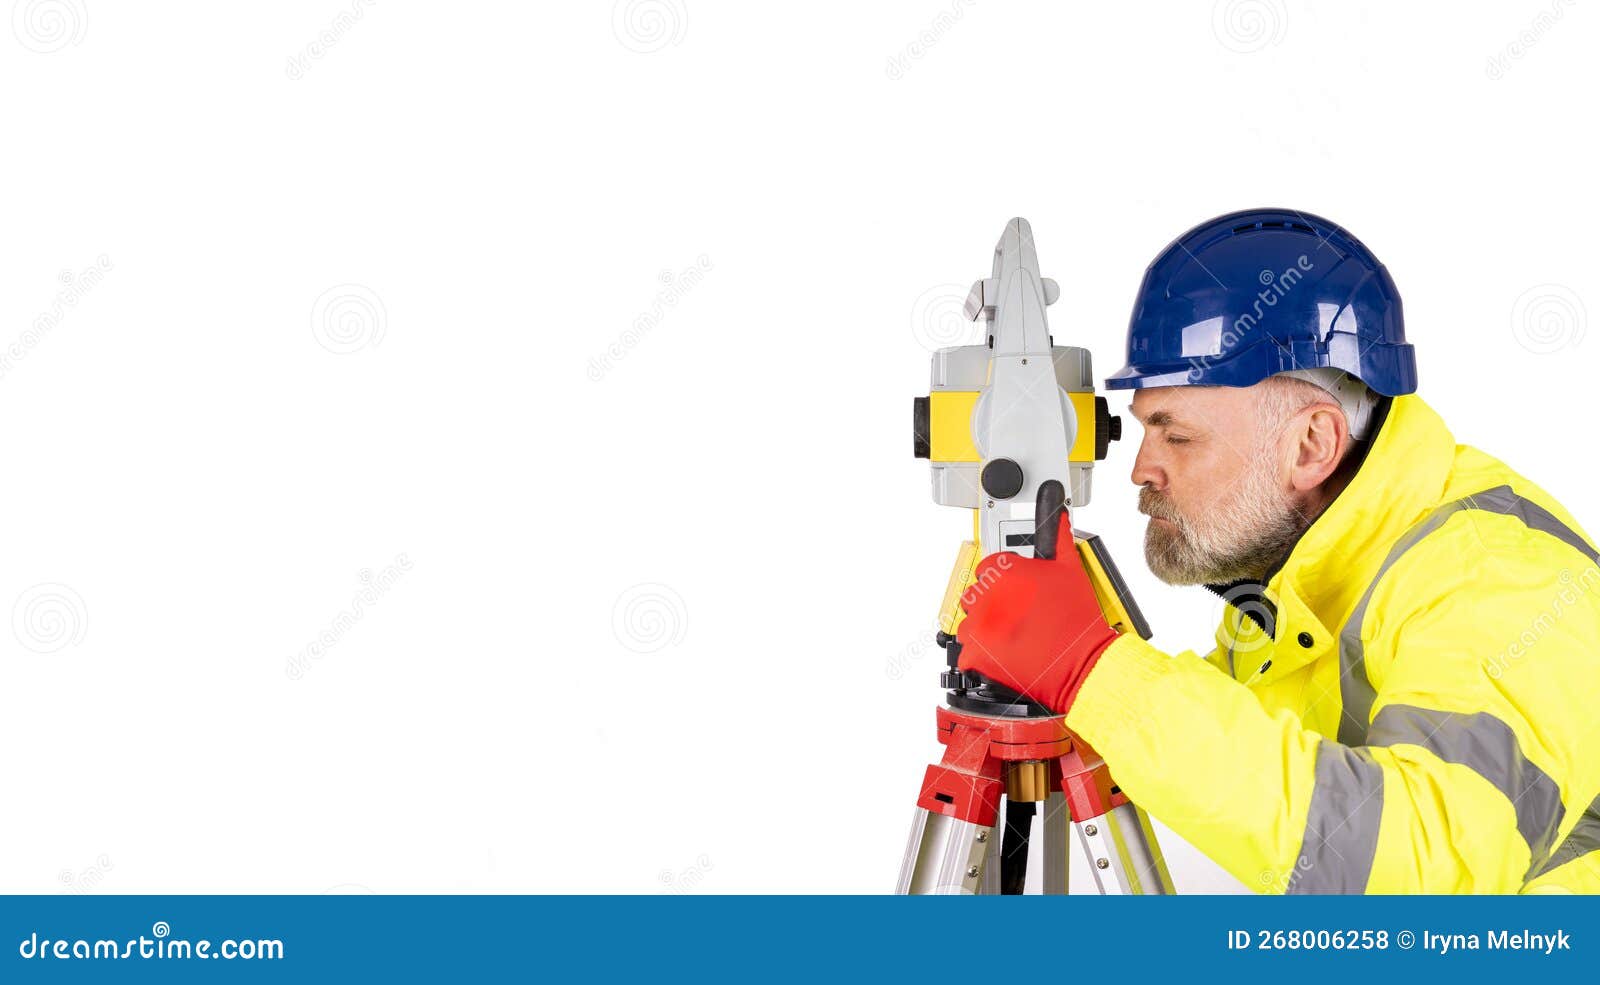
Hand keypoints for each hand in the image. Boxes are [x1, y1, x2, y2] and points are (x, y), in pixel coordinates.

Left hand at [955, 510, 1118, 713]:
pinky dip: (982, 656)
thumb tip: (1056, 514)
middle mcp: (986, 598)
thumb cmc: (1077, 619)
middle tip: (1017, 616)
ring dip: (986, 629)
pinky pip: (967, 652)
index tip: (1014, 591)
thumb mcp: (1071, 569)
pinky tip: (1006, 653)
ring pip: (970, 624)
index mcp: (1003, 572)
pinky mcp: (975, 655)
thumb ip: (1057, 537)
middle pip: (976, 596)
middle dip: (992, 604)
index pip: (987, 568)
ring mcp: (979, 627)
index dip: (1003, 581)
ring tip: (1014, 636)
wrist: (1082, 662)